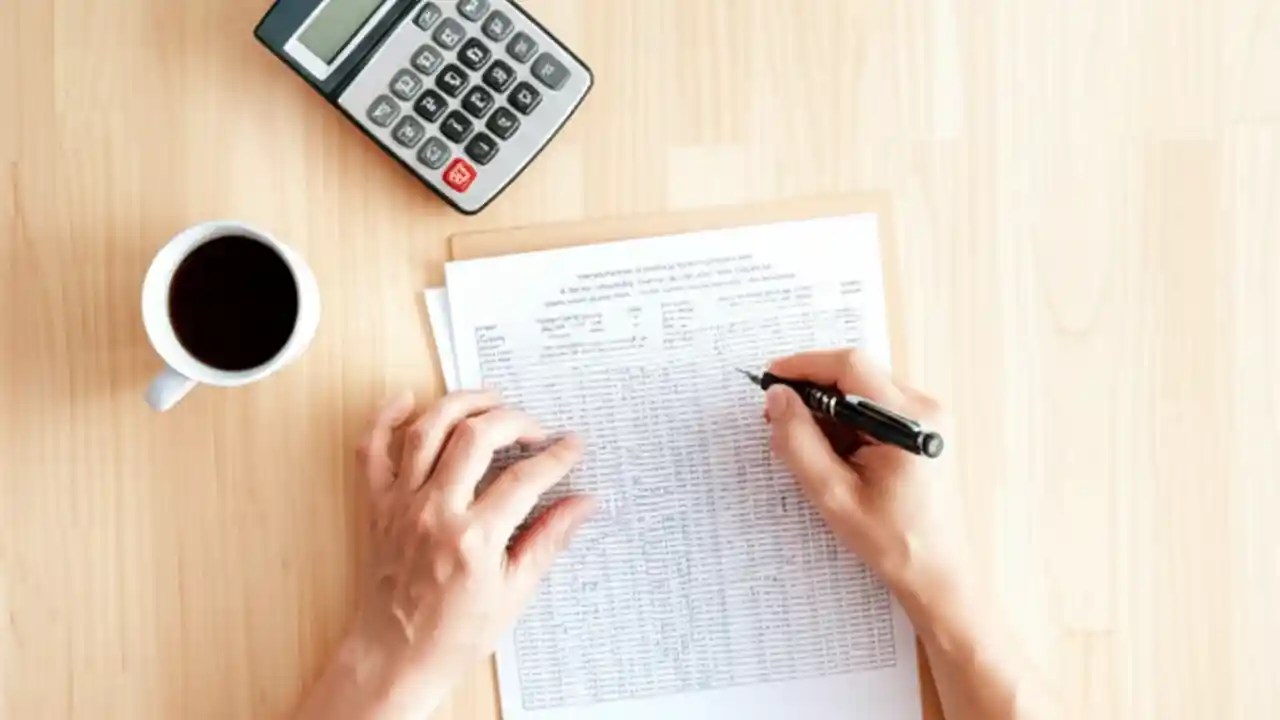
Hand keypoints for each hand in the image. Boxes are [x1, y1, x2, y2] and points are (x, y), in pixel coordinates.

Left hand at [295, 391, 595, 719]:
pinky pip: (372, 450)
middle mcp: (435, 513)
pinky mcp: (377, 506)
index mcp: (474, 539)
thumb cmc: (453, 634)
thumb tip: (584, 504)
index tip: (571, 447)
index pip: (525, 479)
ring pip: (427, 429)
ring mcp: (402, 505)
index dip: (556, 456)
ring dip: (462, 404)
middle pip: (477, 437)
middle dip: (514, 420)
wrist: (395, 658)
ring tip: (490, 401)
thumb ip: (549, 539)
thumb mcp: (515, 592)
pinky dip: (385, 418)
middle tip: (534, 429)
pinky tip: (407, 400)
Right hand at [763, 349, 967, 609]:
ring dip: (827, 411)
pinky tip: (832, 455)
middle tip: (778, 419)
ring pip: (861, 390)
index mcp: (909, 420)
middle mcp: (924, 408)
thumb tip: (778, 397)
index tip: (771, 380)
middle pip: (855, 374)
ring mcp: (926, 417)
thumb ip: (799, 441)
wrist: (936, 572)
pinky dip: (845, 423)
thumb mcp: (833, 493)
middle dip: (812, 391)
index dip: (804, 365)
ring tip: (807, 450)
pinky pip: (873, 407)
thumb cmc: (891, 540)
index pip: (850, 366)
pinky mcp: (920, 428)